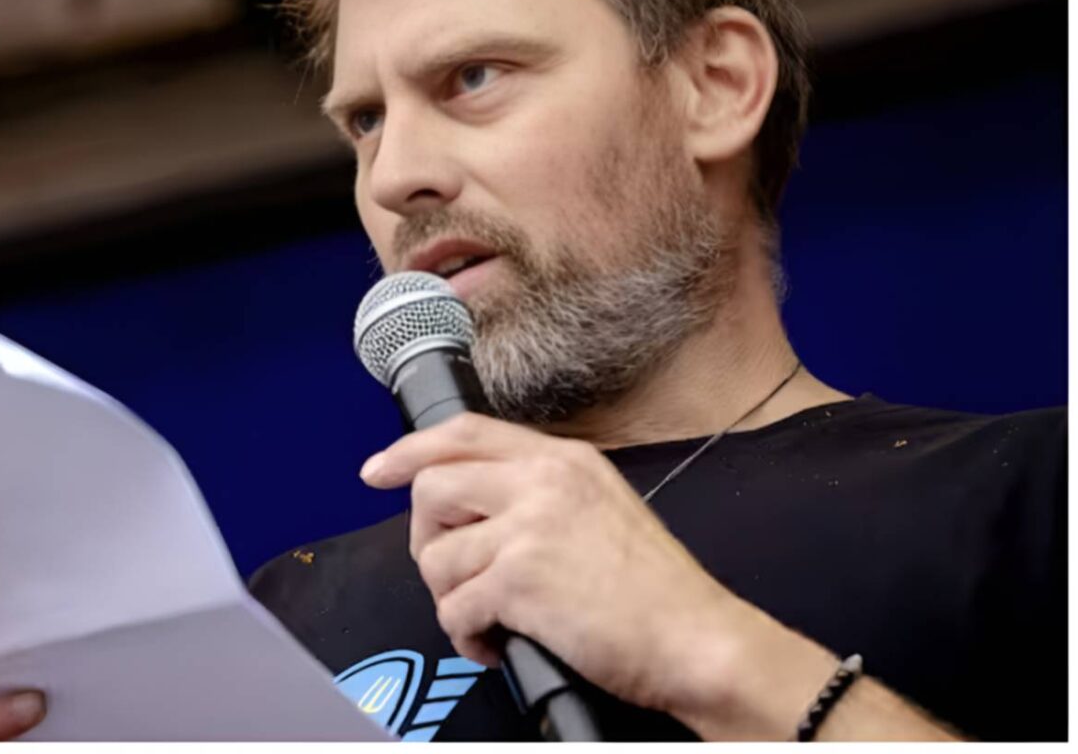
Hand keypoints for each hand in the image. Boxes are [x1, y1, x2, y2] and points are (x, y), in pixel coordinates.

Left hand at [363, 414, 829, 737]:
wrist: (699, 641)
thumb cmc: (658, 592)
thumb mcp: (603, 506)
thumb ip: (543, 492)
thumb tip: (479, 506)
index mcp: (560, 459)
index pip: (463, 433)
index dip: (410, 450)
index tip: (377, 469)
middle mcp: (541, 481)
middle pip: (433, 486)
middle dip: (426, 536)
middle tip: (447, 573)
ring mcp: (528, 527)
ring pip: (438, 552)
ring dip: (447, 595)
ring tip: (479, 619)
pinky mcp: (521, 580)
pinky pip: (456, 605)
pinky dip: (464, 633)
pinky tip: (492, 645)